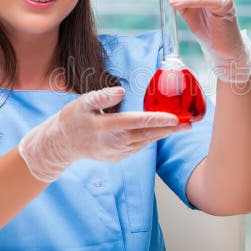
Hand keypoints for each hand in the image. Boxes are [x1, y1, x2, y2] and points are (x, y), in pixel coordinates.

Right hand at [18, 86, 187, 182]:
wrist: (62, 144)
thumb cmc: (73, 119)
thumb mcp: (82, 103)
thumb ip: (102, 96)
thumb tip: (121, 91)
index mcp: (105, 127)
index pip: (135, 122)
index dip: (156, 120)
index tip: (174, 119)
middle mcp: (113, 143)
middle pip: (146, 135)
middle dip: (169, 130)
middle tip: (188, 124)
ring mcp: (116, 153)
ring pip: (145, 143)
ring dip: (163, 135)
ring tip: (181, 127)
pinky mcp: (118, 158)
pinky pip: (138, 148)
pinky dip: (151, 140)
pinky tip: (162, 132)